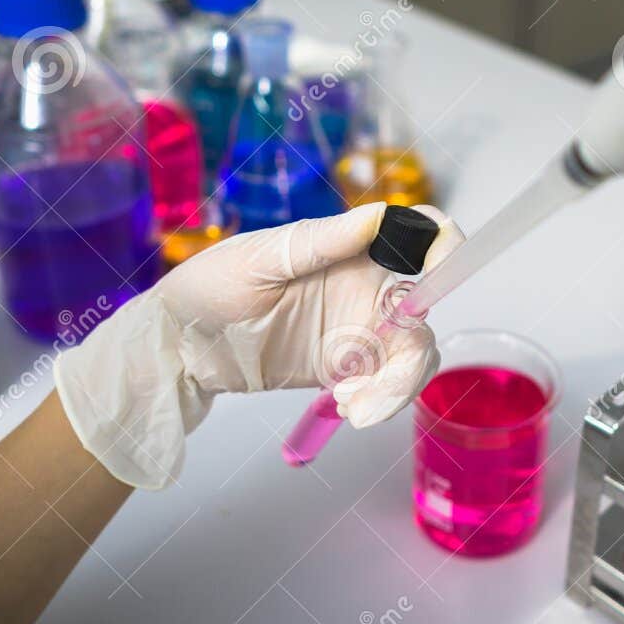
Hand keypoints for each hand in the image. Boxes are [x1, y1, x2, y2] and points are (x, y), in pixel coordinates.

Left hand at [55, 202, 464, 488]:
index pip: (415, 235)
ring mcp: (356, 330)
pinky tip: (348, 408)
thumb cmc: (209, 287)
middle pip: (423, 312)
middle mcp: (362, 288)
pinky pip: (383, 384)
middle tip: (376, 389)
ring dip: (397, 387)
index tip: (444, 271)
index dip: (444, 245)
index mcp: (349, 250)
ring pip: (410, 355)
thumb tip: (378, 215)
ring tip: (357, 408)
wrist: (178, 347)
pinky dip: (379, 401)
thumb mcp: (260, 259)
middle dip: (412, 355)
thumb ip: (321, 243)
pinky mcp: (342, 368)